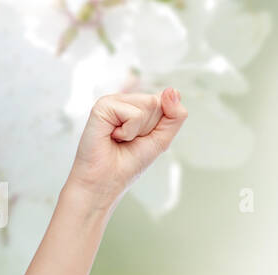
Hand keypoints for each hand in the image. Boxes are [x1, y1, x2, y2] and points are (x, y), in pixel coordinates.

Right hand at [66, 88, 187, 206]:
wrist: (104, 181)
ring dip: (139, 130)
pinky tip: (113, 136)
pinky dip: (128, 132)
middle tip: (130, 140)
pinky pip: (134, 113)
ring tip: (121, 138)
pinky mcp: (103, 106)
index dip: (161, 125)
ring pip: (149, 104)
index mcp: (139, 106)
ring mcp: (113, 101)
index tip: (144, 138)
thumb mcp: (161, 139)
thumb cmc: (129, 163)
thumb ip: (175, 116)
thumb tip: (173, 90)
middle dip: (150, 127)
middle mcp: (126, 100)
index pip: (167, 101)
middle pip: (158, 102)